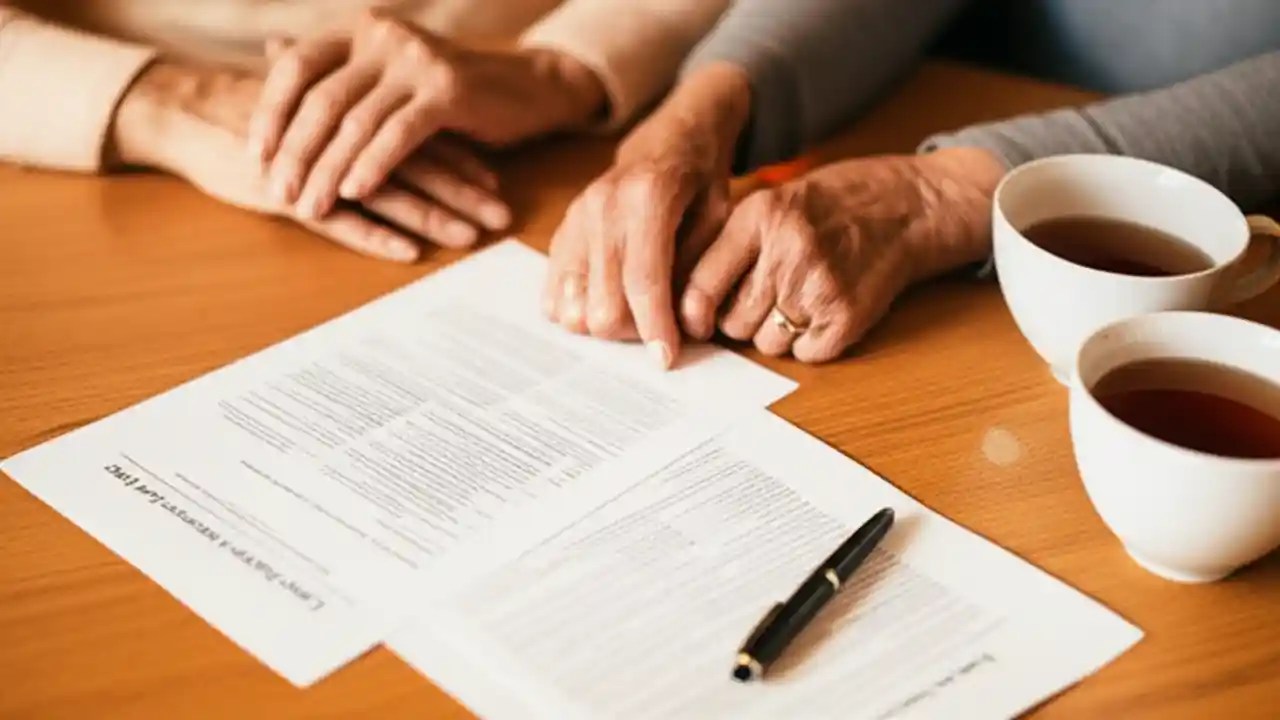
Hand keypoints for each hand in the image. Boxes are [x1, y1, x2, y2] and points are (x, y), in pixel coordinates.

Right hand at [111, 61, 499, 259]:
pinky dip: (372, 235)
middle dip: (463, 194)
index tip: (498, 187)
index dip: (462, 163)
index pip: (420, 138)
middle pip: (416, 165)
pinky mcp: (290, 194)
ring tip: (466, 237)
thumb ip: (363, 118)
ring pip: (386, 192)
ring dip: (429, 216)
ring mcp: (317, 167)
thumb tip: (415, 132)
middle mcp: (344, 137)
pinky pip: (337, 220)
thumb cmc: (262, 115)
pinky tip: (405, 252)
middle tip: (501, 217)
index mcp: (356, 114)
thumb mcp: (317, 108)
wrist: (188, 110)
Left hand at [248, 10, 603, 221]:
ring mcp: (415, 61)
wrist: (524, 88)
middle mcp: (383, 36)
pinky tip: (356, 192)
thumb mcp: (385, 74)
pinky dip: (374, 165)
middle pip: (322, 98)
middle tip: (278, 192)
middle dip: (297, 152)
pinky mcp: (447, 91)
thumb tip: (272, 49)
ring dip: (329, 169)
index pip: (297, 66)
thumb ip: (335, 65)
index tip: (255, 154)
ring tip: (311, 206)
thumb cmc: (448, 90)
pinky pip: (399, 133)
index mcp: (360, 30)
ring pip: (357, 121)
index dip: (271, 110)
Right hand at [543, 63, 750, 368]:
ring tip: (633, 315)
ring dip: (604, 325)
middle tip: (657, 331)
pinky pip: (554, 293)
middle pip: (603, 305)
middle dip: (631, 333)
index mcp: (647, 199)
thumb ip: (697, 271)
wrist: (671, 136)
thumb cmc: (701, 179)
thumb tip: (681, 326)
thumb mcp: (719, 218)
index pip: (644, 283)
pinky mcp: (562, 230)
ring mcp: (576, 218)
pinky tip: (607, 303)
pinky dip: (577, 310)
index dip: (655, 328)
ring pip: (573, 306)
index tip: (666, 360)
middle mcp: (602, 208)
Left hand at [680, 149, 1005, 362]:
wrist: (911, 206)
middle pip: (732, 322)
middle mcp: (786, 252)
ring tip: (798, 300)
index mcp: (760, 217)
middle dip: (739, 320)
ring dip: (775, 333)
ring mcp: (819, 287)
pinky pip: (805, 356)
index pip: (701, 284)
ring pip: (766, 344)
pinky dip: (810, 344)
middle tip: (763, 300)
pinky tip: (822, 312)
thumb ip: (732, 241)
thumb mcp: (776, 200)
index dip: (691, 312)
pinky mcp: (848, 316)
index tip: (691, 323)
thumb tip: (684, 299)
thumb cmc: (837, 203)